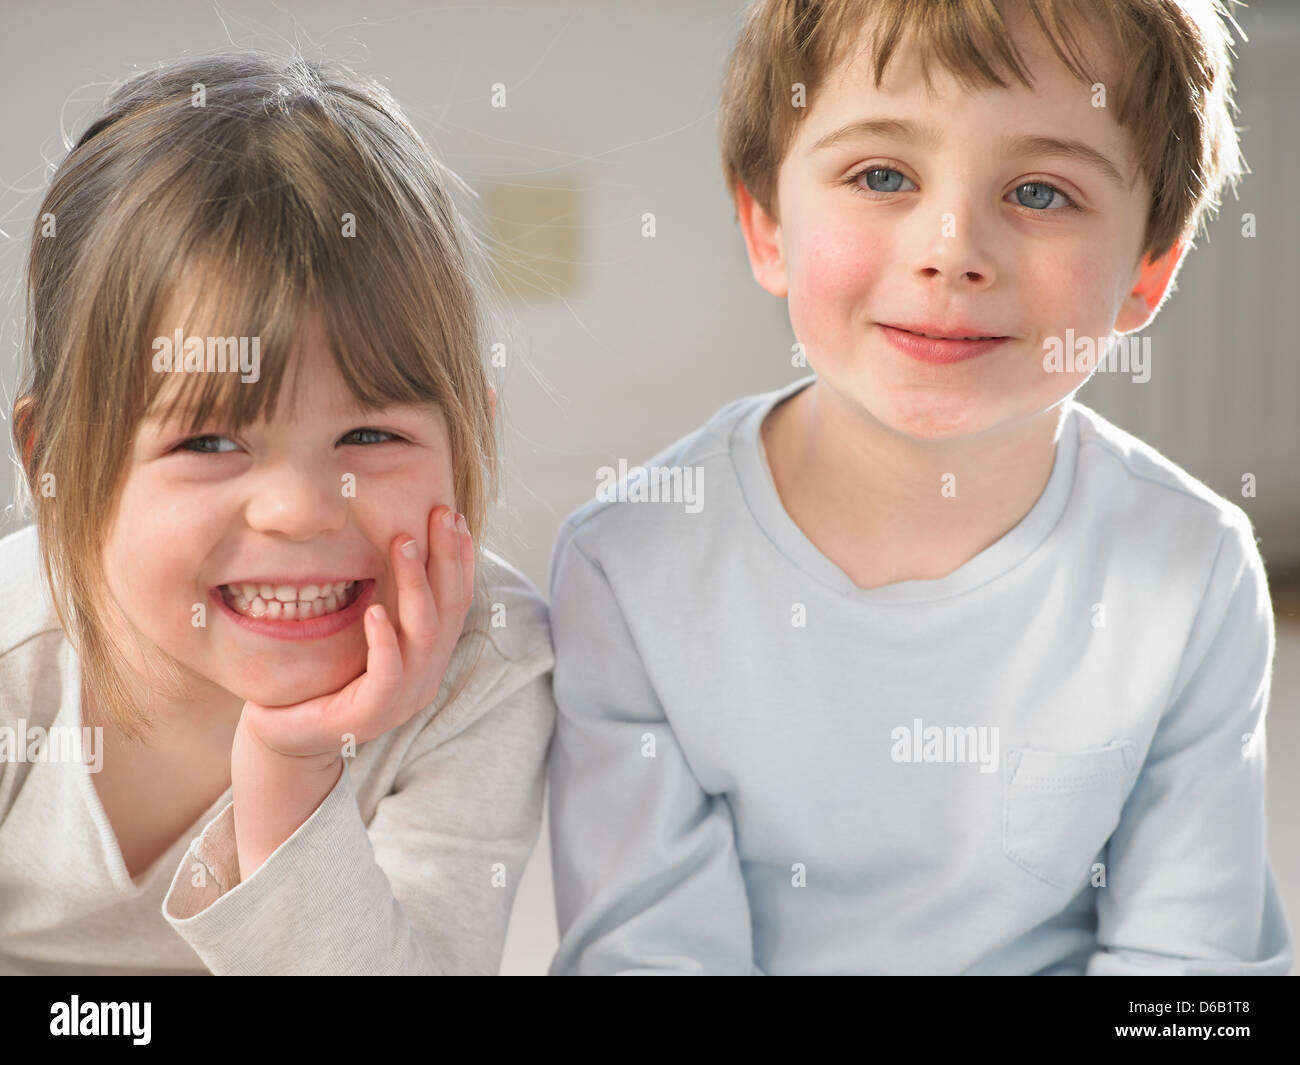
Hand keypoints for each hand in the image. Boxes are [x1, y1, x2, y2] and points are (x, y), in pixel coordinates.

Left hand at [230, 504, 473, 880]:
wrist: (282, 734)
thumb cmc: (319, 676)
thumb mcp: (357, 632)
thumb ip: (380, 598)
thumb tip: (388, 538)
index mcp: (427, 654)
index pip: (455, 600)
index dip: (459, 558)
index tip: (452, 516)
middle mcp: (425, 675)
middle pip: (450, 609)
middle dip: (448, 558)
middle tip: (440, 515)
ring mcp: (403, 698)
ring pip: (424, 635)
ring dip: (415, 585)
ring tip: (403, 543)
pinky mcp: (371, 716)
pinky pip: (388, 675)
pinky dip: (384, 641)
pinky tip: (374, 610)